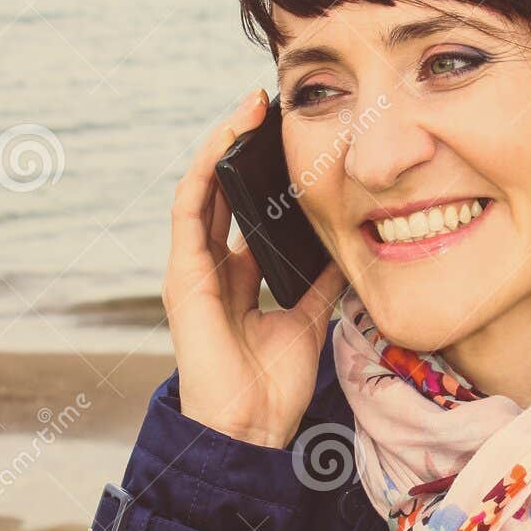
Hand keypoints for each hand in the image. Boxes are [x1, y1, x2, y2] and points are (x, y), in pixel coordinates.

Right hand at [163, 88, 346, 448]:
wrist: (250, 426)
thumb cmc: (273, 384)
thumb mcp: (308, 316)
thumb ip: (320, 280)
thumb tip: (348, 243)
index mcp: (235, 275)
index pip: (243, 208)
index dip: (261, 170)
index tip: (287, 134)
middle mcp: (209, 265)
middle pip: (221, 190)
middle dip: (240, 144)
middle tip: (268, 103)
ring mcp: (191, 268)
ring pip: (201, 189)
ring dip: (221, 144)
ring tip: (248, 107)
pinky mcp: (182, 275)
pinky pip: (189, 211)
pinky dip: (204, 172)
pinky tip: (225, 142)